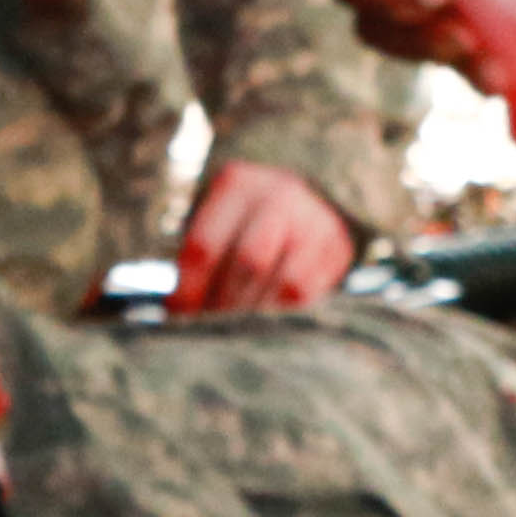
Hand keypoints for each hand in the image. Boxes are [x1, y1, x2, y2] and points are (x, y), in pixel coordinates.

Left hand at [168, 158, 356, 313]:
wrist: (304, 197)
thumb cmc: (243, 222)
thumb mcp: (217, 221)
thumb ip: (198, 261)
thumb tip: (178, 313)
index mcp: (235, 184)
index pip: (204, 246)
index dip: (190, 289)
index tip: (182, 316)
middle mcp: (278, 194)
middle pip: (248, 263)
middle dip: (227, 305)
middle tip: (213, 330)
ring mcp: (313, 219)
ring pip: (285, 284)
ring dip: (258, 316)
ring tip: (239, 332)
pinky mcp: (337, 246)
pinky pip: (311, 294)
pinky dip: (285, 317)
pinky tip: (268, 325)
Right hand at [338, 0, 515, 62]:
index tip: (406, 5)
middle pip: (376, 16)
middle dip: (408, 37)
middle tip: (457, 37)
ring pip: (417, 41)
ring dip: (442, 60)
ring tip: (489, 71)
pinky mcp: (481, 10)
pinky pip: (464, 50)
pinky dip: (476, 70)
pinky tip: (500, 80)